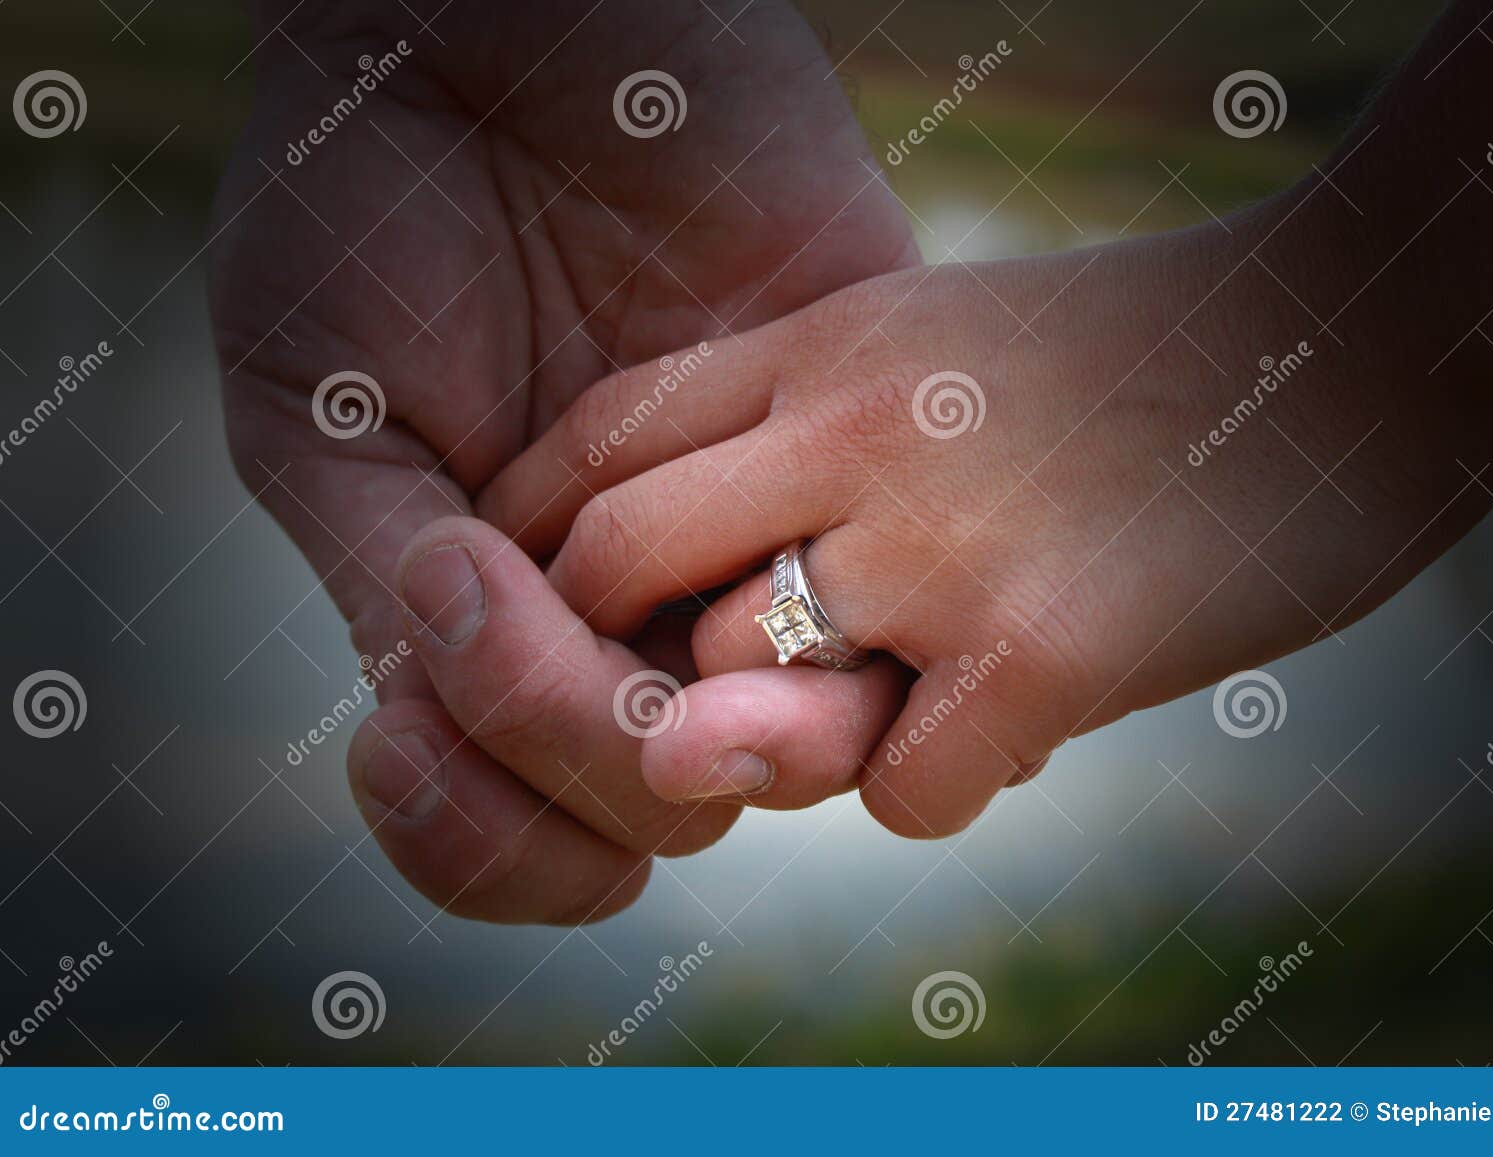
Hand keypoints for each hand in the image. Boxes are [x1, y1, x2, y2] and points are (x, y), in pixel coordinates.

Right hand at [210, 0, 916, 919]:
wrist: (490, 23)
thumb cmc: (370, 207)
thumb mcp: (325, 408)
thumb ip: (387, 576)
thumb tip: (447, 680)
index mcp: (506, 621)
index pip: (516, 808)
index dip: (475, 827)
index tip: (407, 732)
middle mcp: (641, 602)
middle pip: (666, 794)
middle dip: (601, 772)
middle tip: (537, 656)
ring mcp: (757, 526)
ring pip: (804, 720)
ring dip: (759, 738)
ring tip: (694, 660)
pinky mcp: (860, 430)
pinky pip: (914, 581)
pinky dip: (890, 637)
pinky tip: (829, 605)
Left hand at [486, 188, 1492, 837]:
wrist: (1359, 345)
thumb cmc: (1144, 358)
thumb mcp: (946, 340)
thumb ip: (814, 435)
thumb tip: (712, 588)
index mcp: (827, 344)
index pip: (598, 436)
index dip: (531, 532)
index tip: (535, 607)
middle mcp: (857, 431)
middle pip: (616, 563)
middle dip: (601, 655)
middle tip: (671, 702)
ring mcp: (945, 543)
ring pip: (739, 694)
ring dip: (786, 735)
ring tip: (893, 701)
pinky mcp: (1047, 651)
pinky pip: (896, 791)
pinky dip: (931, 787)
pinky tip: (1012, 727)